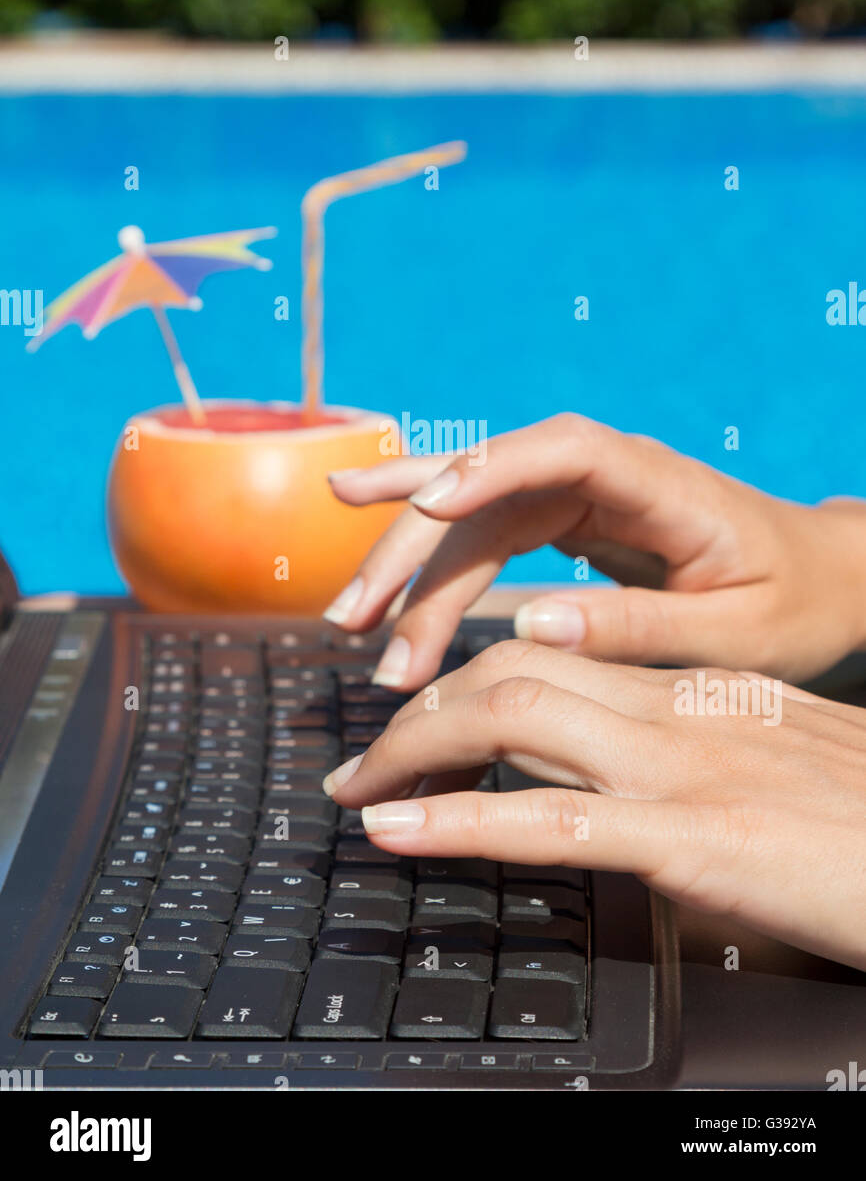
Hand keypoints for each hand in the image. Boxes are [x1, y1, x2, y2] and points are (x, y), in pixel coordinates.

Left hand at [323, 640, 865, 970]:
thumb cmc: (864, 820)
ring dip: (413, 749)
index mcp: (692, 692)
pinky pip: (549, 818)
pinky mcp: (693, 838)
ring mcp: (680, 766)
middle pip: (511, 670)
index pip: (547, 658)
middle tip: (364, 758)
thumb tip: (610, 791)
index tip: (414, 724)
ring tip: (358, 788)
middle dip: (419, 708)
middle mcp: (675, 710)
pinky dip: (456, 820)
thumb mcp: (767, 769)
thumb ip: (687, 762)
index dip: (462, 686)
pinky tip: (395, 831)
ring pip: (512, 716)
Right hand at [326, 413, 865, 686]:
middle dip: (416, 547)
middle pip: (490, 489)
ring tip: (350, 621)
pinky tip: (379, 572)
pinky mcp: (564, 519)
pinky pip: (484, 533)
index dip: (489, 469)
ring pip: (472, 515)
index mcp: (660, 483)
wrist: (824, 579)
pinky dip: (432, 561)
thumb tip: (531, 628)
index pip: (563, 452)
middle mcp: (607, 474)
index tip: (424, 506)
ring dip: (408, 567)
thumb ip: (639, 626)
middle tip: (357, 618)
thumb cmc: (793, 603)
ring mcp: (580, 493)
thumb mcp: (735, 633)